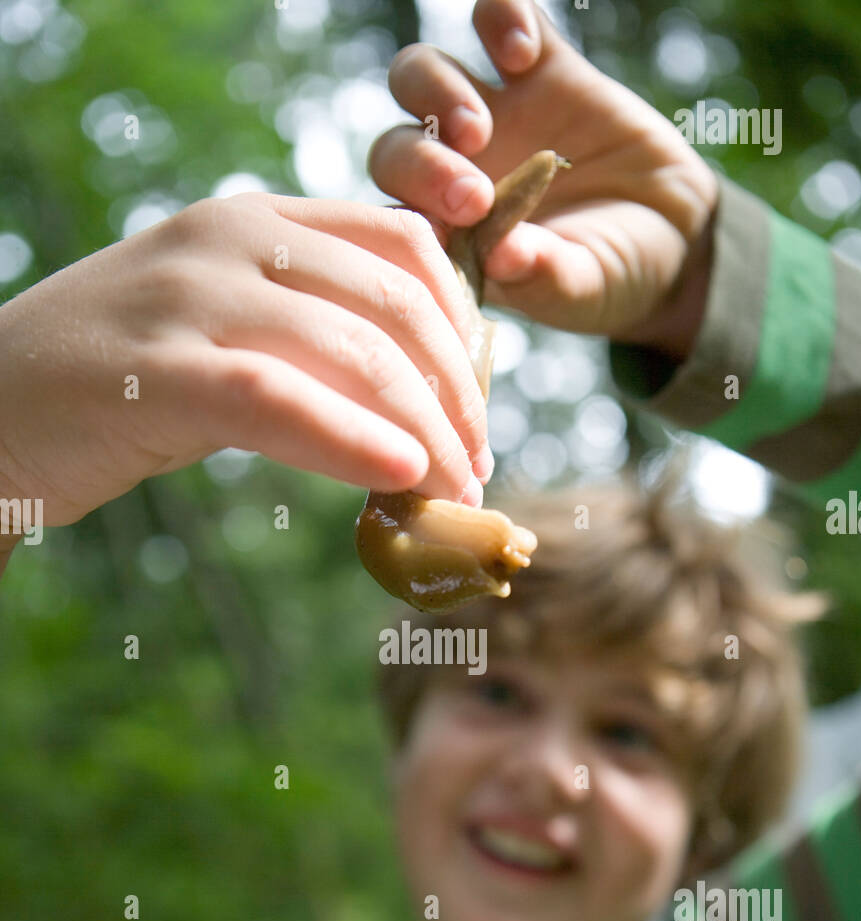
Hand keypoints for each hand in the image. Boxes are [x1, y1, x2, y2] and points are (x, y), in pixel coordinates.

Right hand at [0, 193, 491, 540]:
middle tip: (477, 465)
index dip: (465, 325)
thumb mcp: (220, 331)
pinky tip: (402, 479)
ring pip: (356, 351)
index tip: (478, 402)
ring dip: (427, 432)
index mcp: (253, 221)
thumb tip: (412, 404)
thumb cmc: (116, 383)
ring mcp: (190, 298)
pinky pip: (283, 401)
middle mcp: (228, 240)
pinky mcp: (157, 372)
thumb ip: (305, 339)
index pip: (402, 244)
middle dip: (459, 393)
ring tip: (453, 493)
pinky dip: (356, 442)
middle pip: (396, 301)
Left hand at [369, 0, 718, 354]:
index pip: (398, 218)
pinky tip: (519, 52)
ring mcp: (496, 113)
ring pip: (424, 75)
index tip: (446, 234)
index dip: (409, 218)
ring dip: (438, 93)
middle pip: (399, 146)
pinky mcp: (542, 68)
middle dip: (422, 167)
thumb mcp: (584, 289)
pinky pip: (499, 18)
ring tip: (480, 128)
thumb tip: (504, 256)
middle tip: (472, 196)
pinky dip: (499, 16)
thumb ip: (543, 275)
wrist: (675, 233)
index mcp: (452, 235)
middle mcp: (458, 171)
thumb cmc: (612, 277)